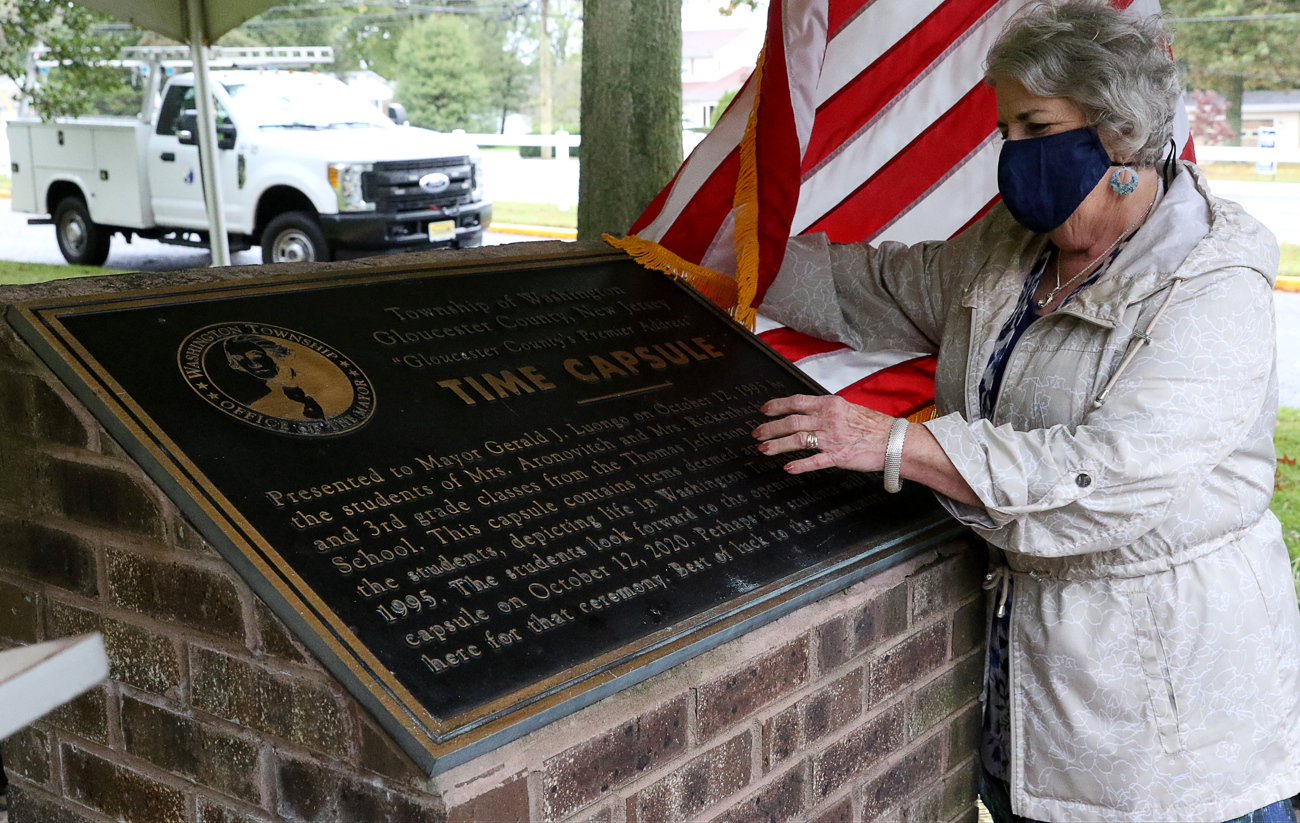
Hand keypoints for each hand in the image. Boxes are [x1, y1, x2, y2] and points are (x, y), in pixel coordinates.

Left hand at [751, 394, 894, 474]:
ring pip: (797, 440)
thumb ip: (828, 410)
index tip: (764, 410)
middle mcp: (829, 419)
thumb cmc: (875, 426)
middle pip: (791, 422)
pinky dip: (799, 465)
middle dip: (770, 428)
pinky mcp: (839, 457)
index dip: (777, 406)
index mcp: (831, 404)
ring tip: (764, 450)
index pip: (797, 402)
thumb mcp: (849, 409)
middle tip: (756, 433)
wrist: (896, 441)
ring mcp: (833, 438)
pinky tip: (787, 468)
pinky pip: (814, 461)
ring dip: (777, 445)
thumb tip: (808, 412)